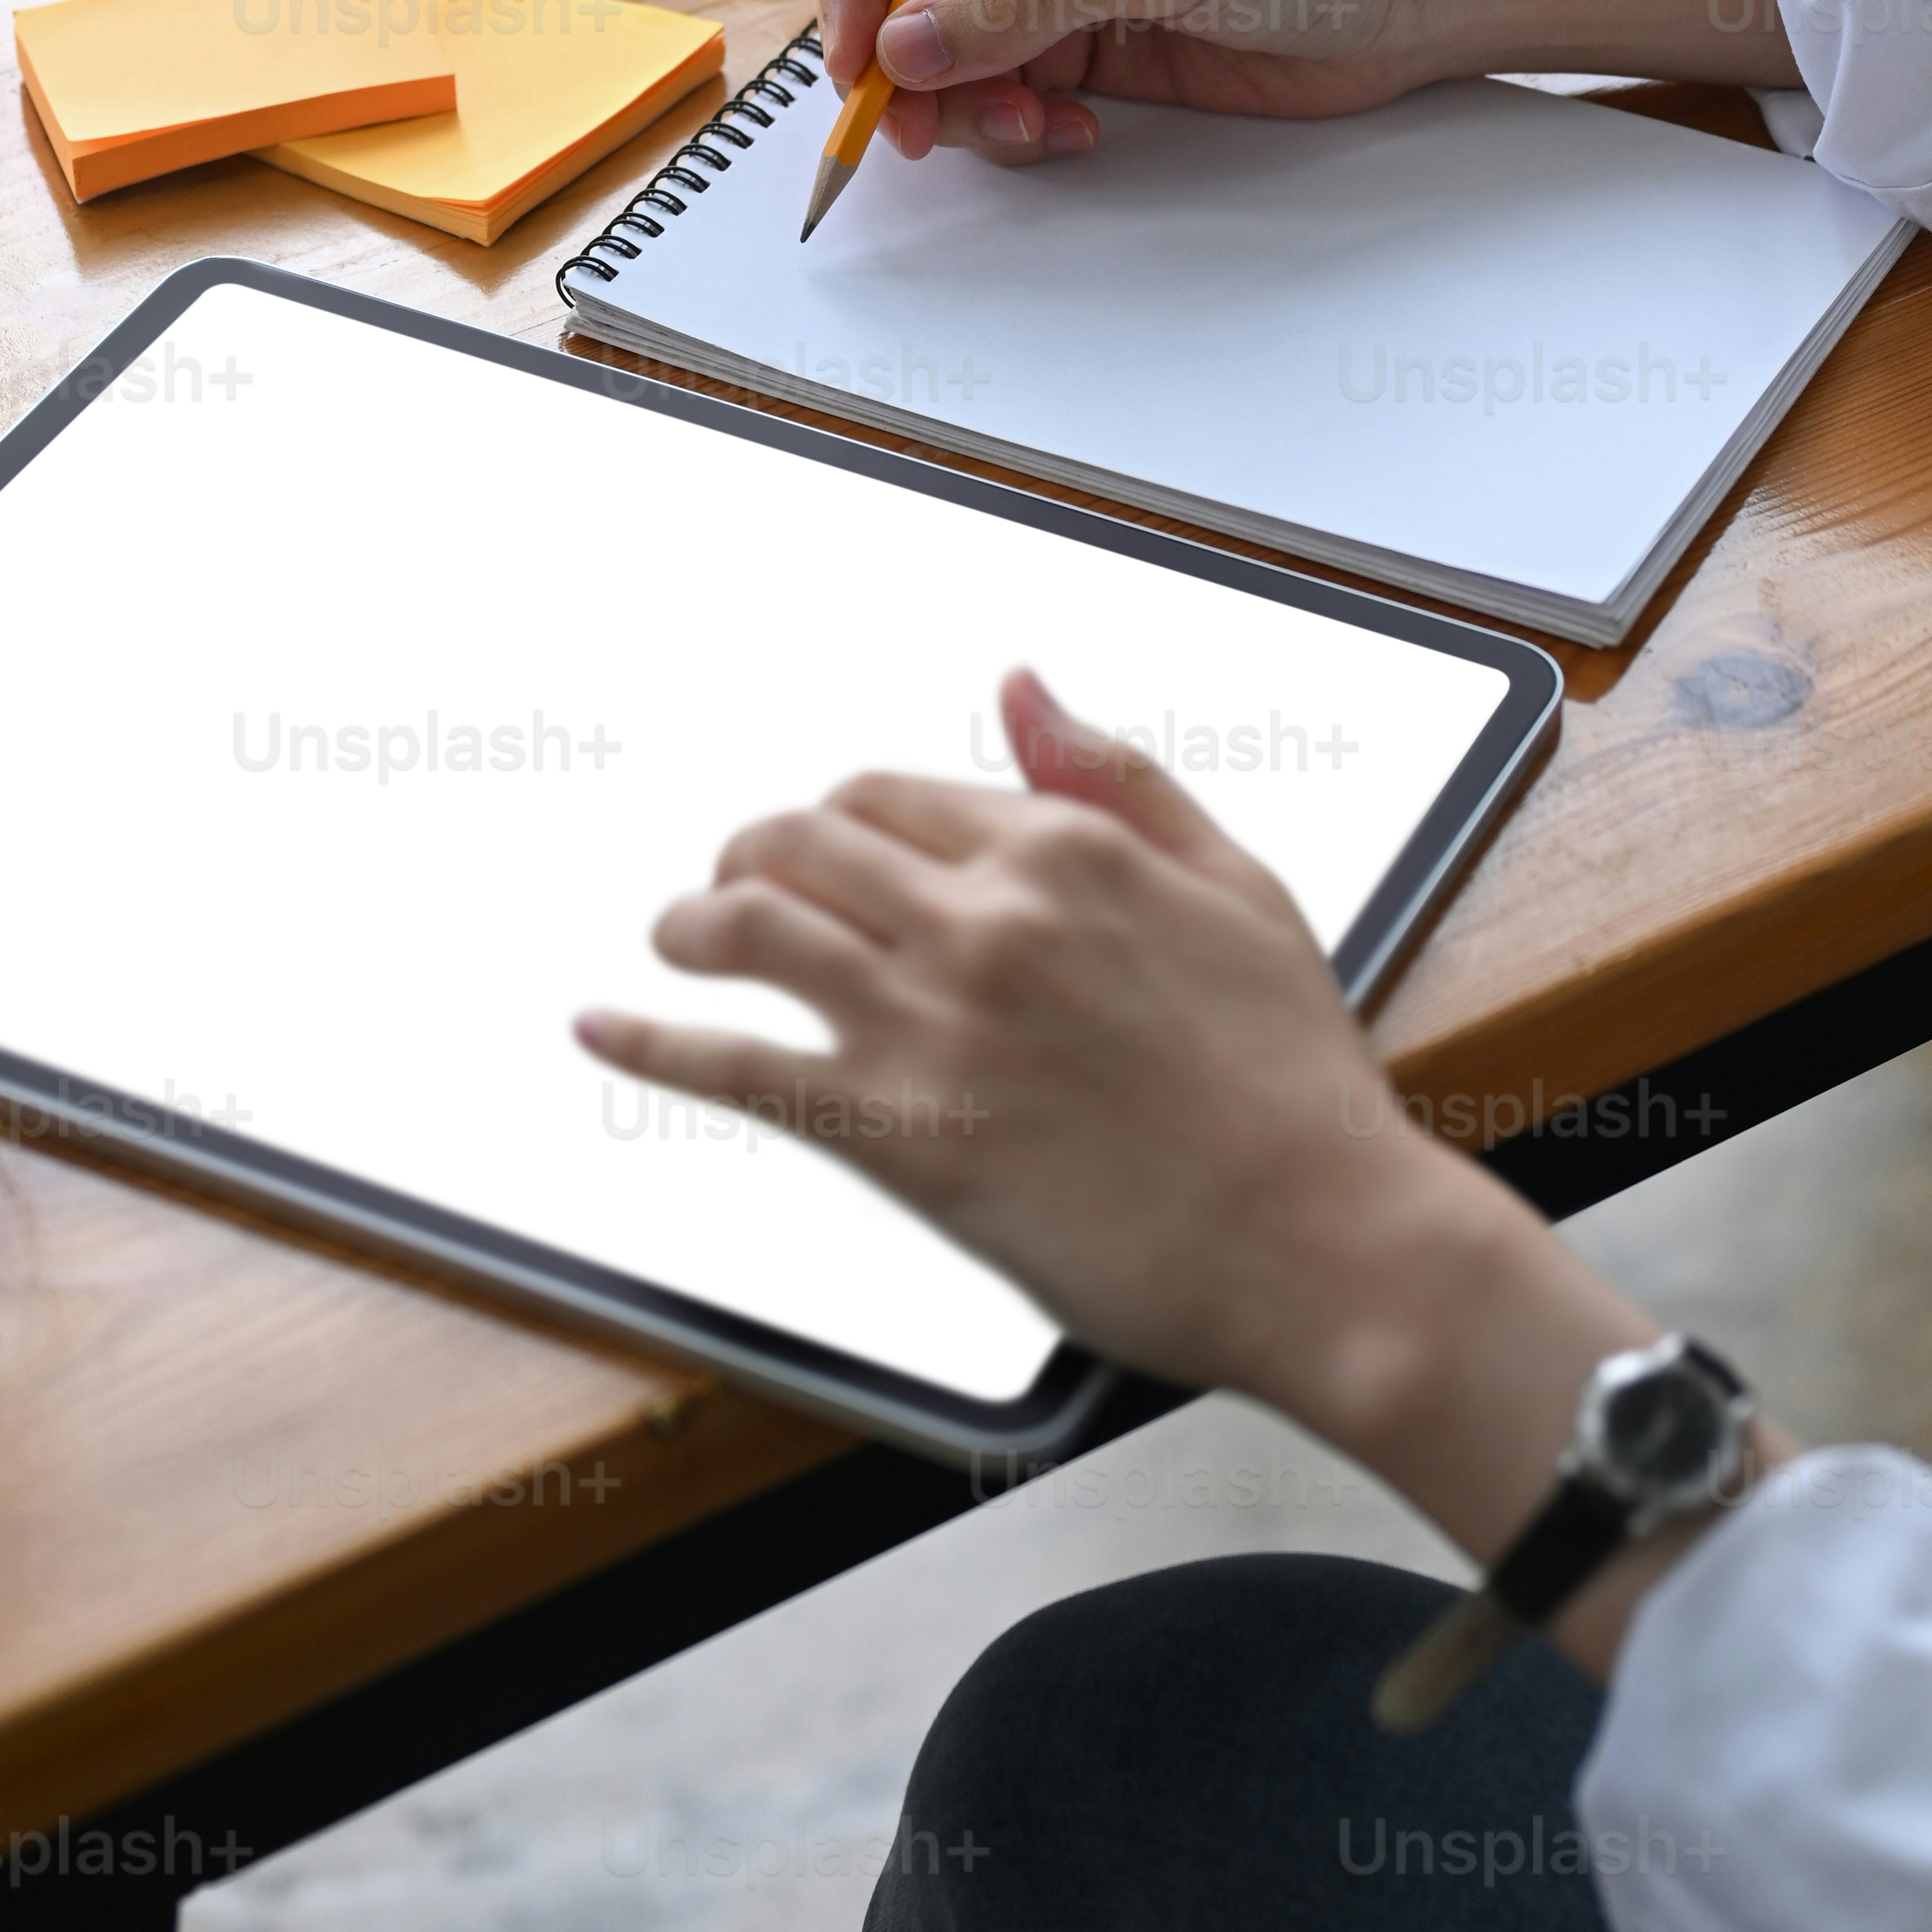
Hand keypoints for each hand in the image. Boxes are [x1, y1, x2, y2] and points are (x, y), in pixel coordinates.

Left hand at [583, 667, 1414, 1400]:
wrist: (1329, 1246)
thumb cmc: (1298, 1086)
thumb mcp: (1237, 887)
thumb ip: (1118, 776)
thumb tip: (1020, 685)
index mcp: (1065, 851)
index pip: (891, 795)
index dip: (839, 819)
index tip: (823, 848)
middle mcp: (985, 917)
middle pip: (802, 842)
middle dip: (749, 855)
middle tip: (731, 886)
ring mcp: (932, 1025)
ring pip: (751, 927)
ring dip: (691, 924)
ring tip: (676, 940)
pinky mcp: (898, 1137)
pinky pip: (732, 1067)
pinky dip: (648, 1044)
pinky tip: (601, 1032)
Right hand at [807, 0, 1438, 166]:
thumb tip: (908, 43)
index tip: (861, 49)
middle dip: (895, 54)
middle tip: (918, 126)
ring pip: (939, 47)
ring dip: (959, 102)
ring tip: (1028, 127)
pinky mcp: (1087, 43)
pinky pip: (1000, 91)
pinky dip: (1013, 124)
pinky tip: (1071, 132)